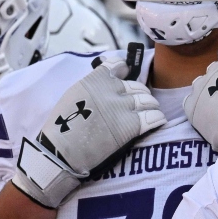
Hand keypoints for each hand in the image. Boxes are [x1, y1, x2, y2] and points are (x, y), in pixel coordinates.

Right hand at [13, 56, 165, 207]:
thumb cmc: (63, 127)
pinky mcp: (131, 125)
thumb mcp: (74, 95)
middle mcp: (111, 90)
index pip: (119, 65)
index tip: (125, 79)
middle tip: (139, 104)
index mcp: (95, 80)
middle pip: (138, 87)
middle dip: (140, 95)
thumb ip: (94, 86)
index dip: (124, 72)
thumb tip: (111, 80)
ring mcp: (123, 107)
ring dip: (150, 107)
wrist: (60, 153)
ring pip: (149, 101)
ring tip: (149, 114)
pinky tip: (156, 122)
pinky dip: (157, 119)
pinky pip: (154, 117)